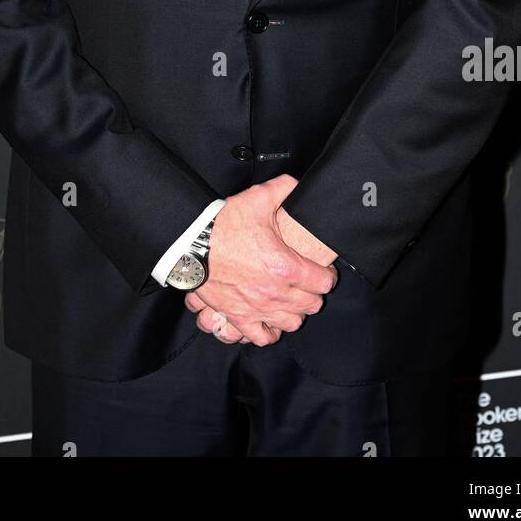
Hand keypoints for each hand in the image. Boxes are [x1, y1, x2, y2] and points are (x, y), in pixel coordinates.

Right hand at [183, 174, 337, 345]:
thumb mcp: (258, 198)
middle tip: (309, 282)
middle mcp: (275, 292)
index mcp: (286, 266)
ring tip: (292, 300)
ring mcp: (257, 308)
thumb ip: (284, 188)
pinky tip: (271, 320)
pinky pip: (262, 336)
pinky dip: (270, 331)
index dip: (328, 274)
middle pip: (311, 305)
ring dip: (295, 312)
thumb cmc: (223, 224)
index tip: (324, 269)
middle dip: (314, 293)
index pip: (323, 282)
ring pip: (291, 323)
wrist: (192, 244)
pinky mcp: (238, 317)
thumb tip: (297, 184)